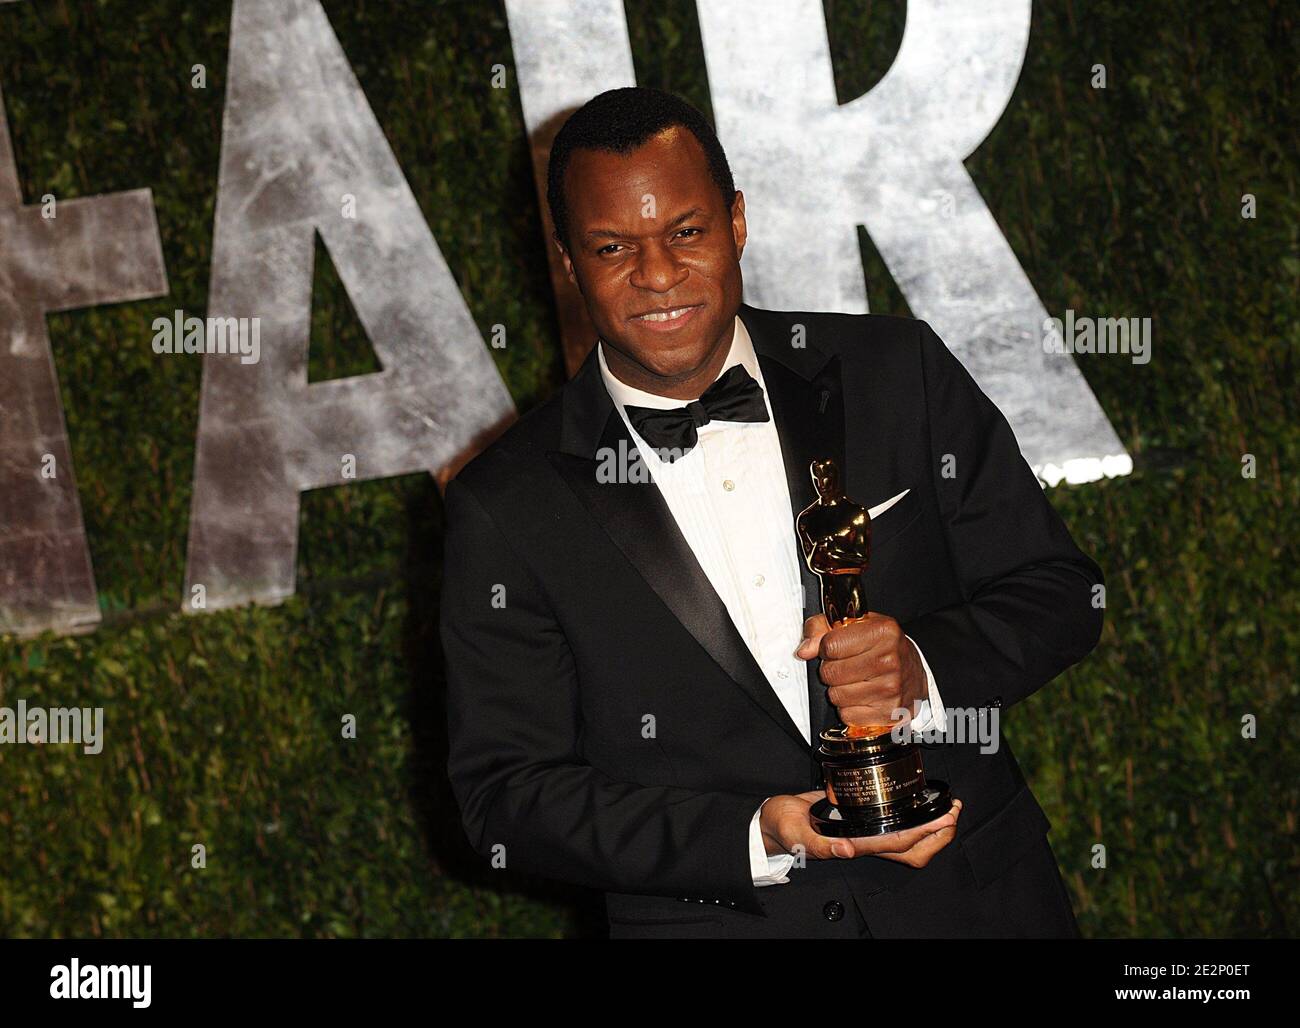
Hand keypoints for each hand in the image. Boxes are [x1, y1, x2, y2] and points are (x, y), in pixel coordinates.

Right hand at [759, 792, 962, 866]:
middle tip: (953, 810)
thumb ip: (817, 843)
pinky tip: (918, 802)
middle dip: (938, 834)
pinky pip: (895, 825)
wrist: (773, 821)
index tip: (944, 816)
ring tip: (945, 808)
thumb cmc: (782, 827)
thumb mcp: (794, 832)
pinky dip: (913, 817)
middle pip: (913, 850)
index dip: (924, 831)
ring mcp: (865, 834)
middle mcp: (865, 842)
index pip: (898, 842)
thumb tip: (846, 850)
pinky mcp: (861, 822)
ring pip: (909, 841)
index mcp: (854, 845)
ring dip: (931, 829)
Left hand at [796, 612, 926, 733]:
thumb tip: (804, 650)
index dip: (826, 648)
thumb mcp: (857, 625)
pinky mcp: (889, 713)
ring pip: (836, 695)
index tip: (837, 648)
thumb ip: (821, 629)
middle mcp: (889, 660)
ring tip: (856, 680)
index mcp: (883, 632)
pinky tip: (863, 697)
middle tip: (847, 666)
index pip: (829, 645)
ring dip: (840, 690)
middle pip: (830, 672)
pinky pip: (847, 715)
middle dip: (832, 670)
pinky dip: (850, 709)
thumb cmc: (884, 647)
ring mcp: (891, 689)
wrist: (914, 673)